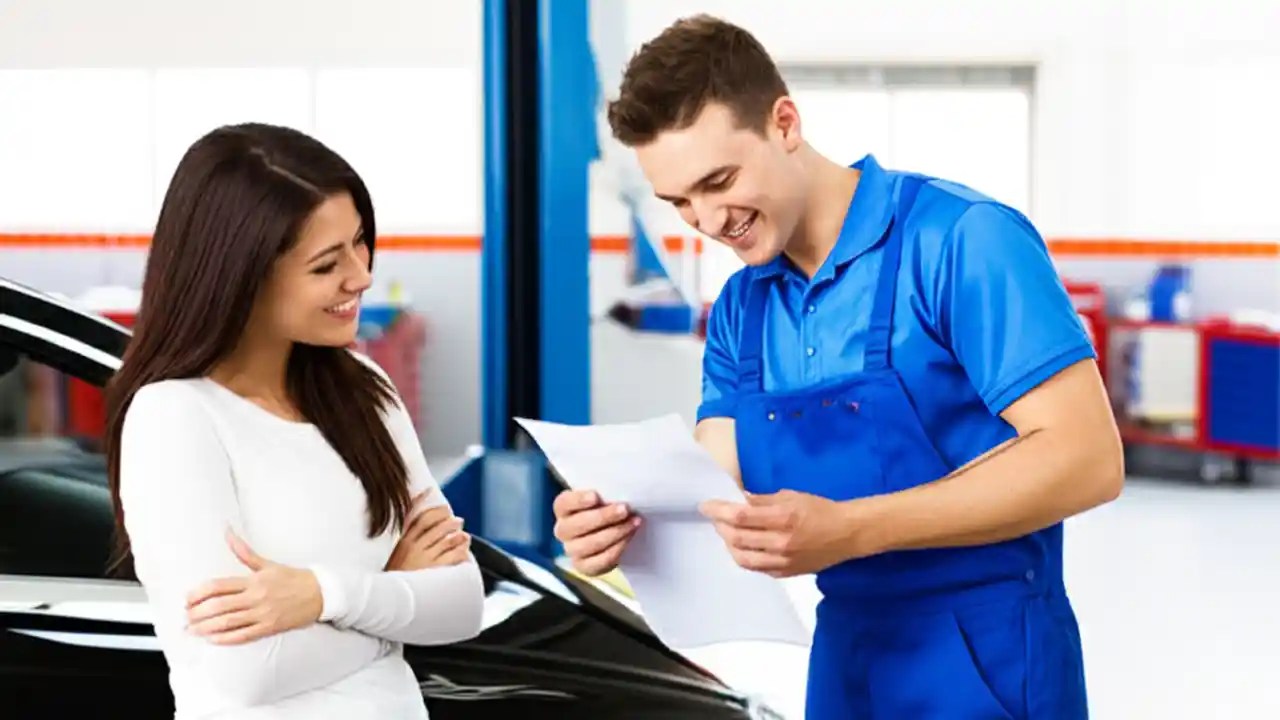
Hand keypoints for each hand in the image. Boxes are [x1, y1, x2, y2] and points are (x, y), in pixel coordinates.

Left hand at [185, 529, 322, 644]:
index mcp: (254, 580)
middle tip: (186, 616)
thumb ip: (244, 551)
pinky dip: (225, 639)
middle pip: (219, 606)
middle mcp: (256, 597)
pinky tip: (212, 639)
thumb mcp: (267, 563)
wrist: (319, 594)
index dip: (198, 593)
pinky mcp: (268, 628)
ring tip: (192, 630)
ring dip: (206, 627)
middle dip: (197, 613)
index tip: (187, 598)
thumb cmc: (293, 579)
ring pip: (227, 623)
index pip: (218, 586)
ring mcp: (262, 615)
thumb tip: (227, 532)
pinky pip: (242, 636)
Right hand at [385, 495, 471, 571]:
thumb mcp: (392, 556)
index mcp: (403, 542)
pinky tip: (465, 552)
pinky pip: (454, 556)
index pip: (418, 516)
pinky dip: (462, 551)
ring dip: (459, 535)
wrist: (388, 602)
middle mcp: (414, 547)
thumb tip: (410, 524)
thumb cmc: (392, 579)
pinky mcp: (434, 571)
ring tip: (464, 537)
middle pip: (437, 525)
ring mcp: (425, 558)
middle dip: (450, 520)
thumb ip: (402, 540)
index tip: (432, 491)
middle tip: (458, 520)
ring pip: (448, 539)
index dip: (426, 501)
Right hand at [552, 489, 641, 576]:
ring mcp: (572, 550)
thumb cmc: (606, 506)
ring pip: (590, 544)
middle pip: (577, 525)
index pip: (564, 504)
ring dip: (615, 532)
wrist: (612, 531)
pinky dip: (617, 549)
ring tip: (634, 522)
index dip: (578, 501)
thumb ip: (606, 492)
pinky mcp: (584, 566)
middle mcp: (563, 530)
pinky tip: (629, 537)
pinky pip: (599, 561)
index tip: (596, 496)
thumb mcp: (604, 495)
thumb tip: (619, 491)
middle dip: (603, 517)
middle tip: (624, 509)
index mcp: (563, 508)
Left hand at [699, 490, 861, 577]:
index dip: (719, 511)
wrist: (846, 534)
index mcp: (783, 519)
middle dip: (720, 526)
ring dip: (728, 544)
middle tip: (714, 516)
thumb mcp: (791, 496)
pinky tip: (740, 546)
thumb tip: (738, 500)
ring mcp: (783, 561)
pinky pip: (755, 568)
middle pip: (738, 538)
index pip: (741, 516)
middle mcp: (781, 543)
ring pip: (742, 557)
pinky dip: (743, 556)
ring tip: (725, 532)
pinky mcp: (785, 573)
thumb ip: (762, 500)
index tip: (706, 505)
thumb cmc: (820, 510)